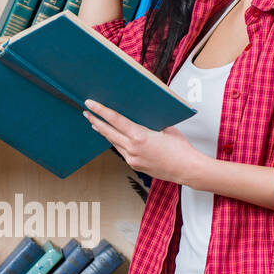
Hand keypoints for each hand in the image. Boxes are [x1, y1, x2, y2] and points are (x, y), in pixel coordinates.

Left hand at [83, 98, 209, 185]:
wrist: (187, 169)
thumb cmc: (180, 148)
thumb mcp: (166, 127)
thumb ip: (150, 121)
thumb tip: (141, 113)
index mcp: (140, 137)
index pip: (115, 120)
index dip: (101, 111)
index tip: (90, 104)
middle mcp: (133, 149)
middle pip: (108, 132)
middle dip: (95, 121)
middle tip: (86, 112)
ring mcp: (132, 159)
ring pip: (114, 142)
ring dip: (105, 132)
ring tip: (96, 123)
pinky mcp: (135, 165)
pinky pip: (122, 151)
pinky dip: (117, 142)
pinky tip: (114, 138)